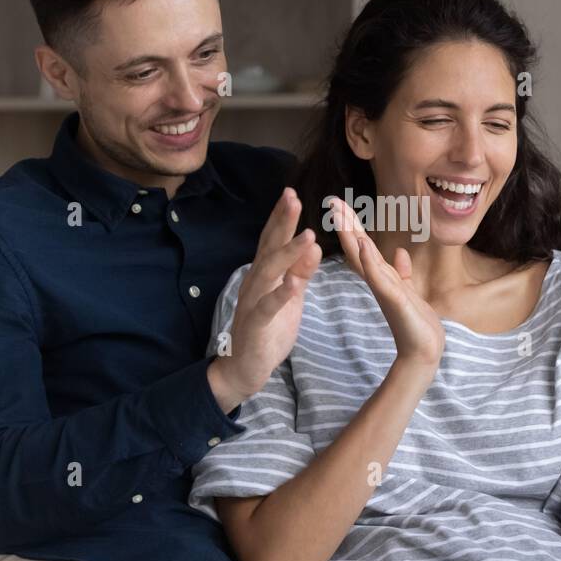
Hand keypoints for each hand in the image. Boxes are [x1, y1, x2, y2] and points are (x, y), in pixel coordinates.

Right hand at [207, 188, 321, 411]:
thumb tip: (314, 245)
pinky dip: (281, 294)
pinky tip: (294, 283)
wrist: (246, 368)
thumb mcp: (291, 296)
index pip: (272, 240)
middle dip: (282, 222)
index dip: (281, 217)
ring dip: (288, 253)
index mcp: (264, 274)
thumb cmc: (269, 329)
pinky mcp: (256, 325)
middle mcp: (255, 282)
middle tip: (293, 197)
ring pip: (269, 272)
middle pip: (269, 247)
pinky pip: (269, 307)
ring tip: (309, 235)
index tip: (291, 192)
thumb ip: (300, 271)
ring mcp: (253, 302)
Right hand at [327, 195, 444, 371]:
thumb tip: (399, 252)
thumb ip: (402, 272)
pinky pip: (379, 278)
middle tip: (331, 200)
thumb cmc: (415, 324)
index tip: (339, 204)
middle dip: (345, 224)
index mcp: (381, 278)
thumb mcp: (408, 291)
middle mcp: (377, 282)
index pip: (362, 247)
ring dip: (351, 236)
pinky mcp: (394, 301)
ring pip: (362, 259)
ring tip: (339, 214)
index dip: (351, 225)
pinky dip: (370, 262)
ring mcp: (383, 290)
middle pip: (356, 248)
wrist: (423, 351)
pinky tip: (363, 245)